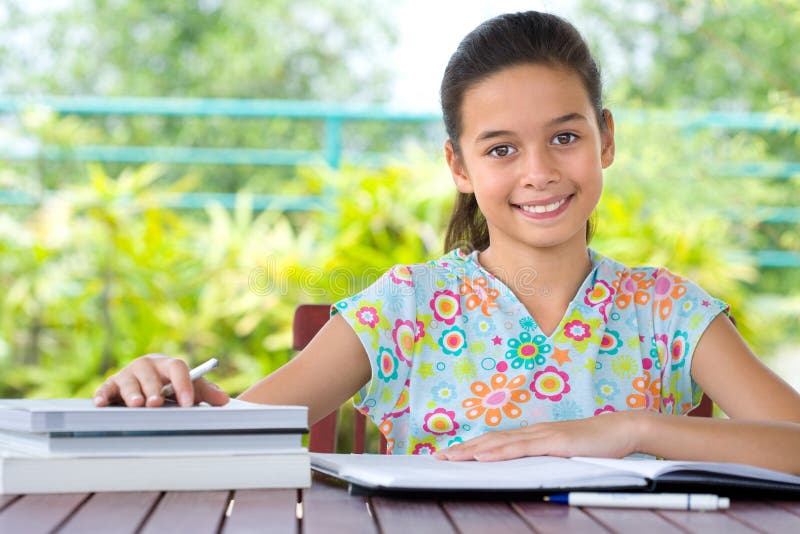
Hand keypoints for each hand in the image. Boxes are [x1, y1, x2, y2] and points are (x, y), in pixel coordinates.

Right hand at [93, 354, 229, 407]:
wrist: (148, 382)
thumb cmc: (171, 386)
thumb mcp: (189, 388)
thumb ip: (205, 392)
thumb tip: (224, 400)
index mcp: (168, 365)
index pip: (178, 368)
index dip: (183, 385)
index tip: (188, 403)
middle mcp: (146, 366)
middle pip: (150, 375)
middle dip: (154, 389)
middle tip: (157, 402)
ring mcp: (127, 374)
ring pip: (128, 381)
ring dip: (132, 393)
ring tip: (137, 404)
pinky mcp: (111, 385)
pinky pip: (105, 389)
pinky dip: (102, 395)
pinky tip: (101, 403)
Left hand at [434, 411, 642, 461]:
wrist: (621, 429)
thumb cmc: (595, 445)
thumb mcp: (564, 454)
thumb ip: (545, 459)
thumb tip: (525, 470)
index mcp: (534, 435)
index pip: (496, 441)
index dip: (472, 447)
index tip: (451, 454)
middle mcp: (533, 432)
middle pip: (491, 440)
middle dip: (463, 448)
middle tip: (439, 457)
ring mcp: (542, 435)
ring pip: (500, 443)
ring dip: (473, 450)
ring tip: (452, 457)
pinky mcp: (553, 442)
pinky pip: (520, 448)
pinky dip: (499, 452)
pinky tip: (483, 456)